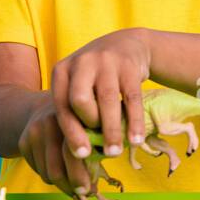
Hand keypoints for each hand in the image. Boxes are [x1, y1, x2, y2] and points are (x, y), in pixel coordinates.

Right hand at [16, 93, 93, 199]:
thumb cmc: (76, 118)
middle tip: (85, 192)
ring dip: (63, 184)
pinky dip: (52, 178)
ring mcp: (34, 132)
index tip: (90, 187)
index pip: (73, 150)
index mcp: (72, 115)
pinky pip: (39, 171)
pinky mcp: (23, 142)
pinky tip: (62, 171)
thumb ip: (100, 137)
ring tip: (76, 184)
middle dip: (73, 183)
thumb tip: (110, 160)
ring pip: (48, 173)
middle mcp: (50, 122)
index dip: (79, 171)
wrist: (40, 108)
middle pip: (57, 167)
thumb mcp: (90, 121)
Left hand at [50, 28, 151, 161]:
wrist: (126, 44)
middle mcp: (82, 63)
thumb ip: (76, 111)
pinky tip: (136, 140)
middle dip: (89, 128)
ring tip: (116, 152)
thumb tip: (81, 153)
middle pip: (79, 101)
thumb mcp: (79, 85)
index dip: (71, 132)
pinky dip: (134, 121)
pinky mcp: (129, 66)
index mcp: (63, 70)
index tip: (81, 155)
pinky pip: (132, 98)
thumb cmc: (97, 76)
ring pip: (107, 100)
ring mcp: (106, 61)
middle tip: (97, 149)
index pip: (62, 105)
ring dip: (112, 130)